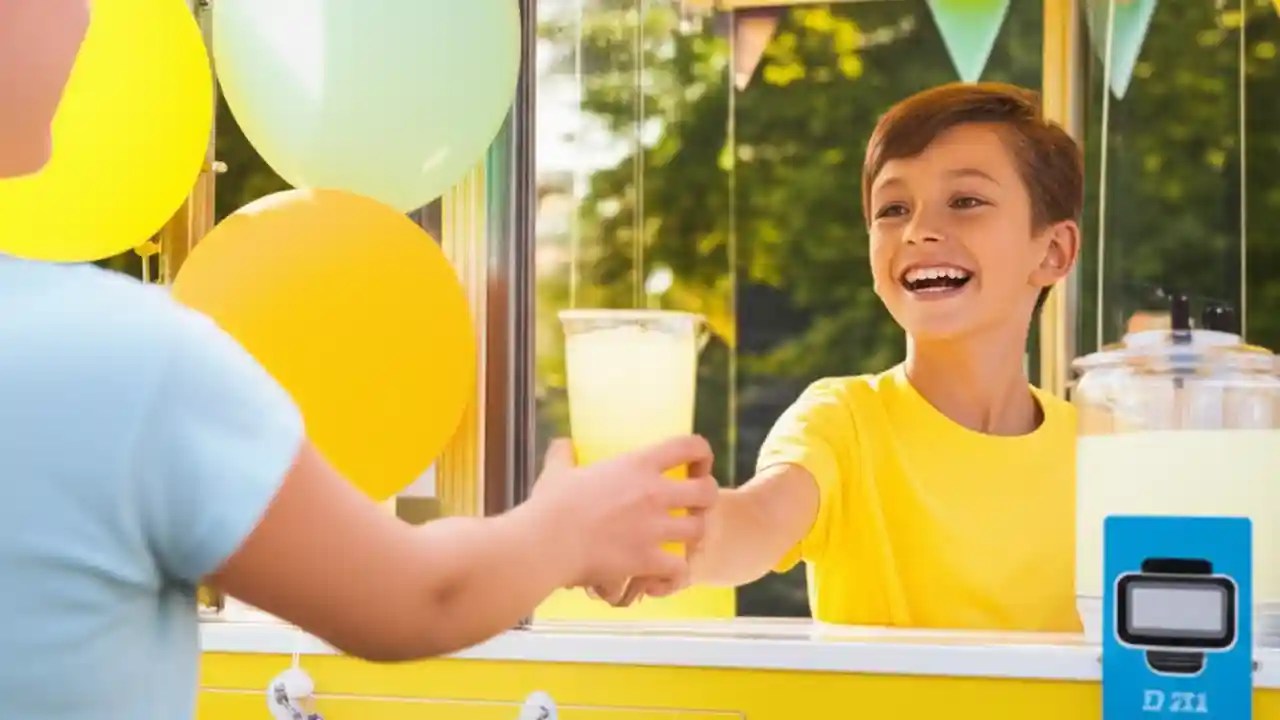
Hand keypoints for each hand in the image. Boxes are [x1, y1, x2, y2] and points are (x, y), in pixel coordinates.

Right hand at [529, 436, 718, 591]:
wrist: (544, 543)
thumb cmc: (550, 506)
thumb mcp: (558, 471)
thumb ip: (564, 454)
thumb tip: (562, 443)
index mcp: (637, 465)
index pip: (690, 446)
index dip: (702, 454)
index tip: (696, 466)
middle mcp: (653, 493)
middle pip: (707, 491)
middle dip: (705, 500)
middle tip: (691, 509)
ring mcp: (654, 528)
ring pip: (699, 530)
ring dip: (692, 538)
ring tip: (678, 543)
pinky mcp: (647, 560)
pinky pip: (681, 570)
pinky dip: (675, 577)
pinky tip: (661, 579)